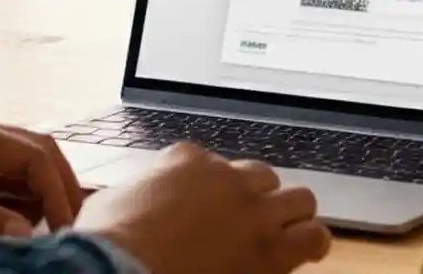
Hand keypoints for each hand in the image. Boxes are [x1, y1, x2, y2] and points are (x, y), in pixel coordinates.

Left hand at [0, 115, 82, 240]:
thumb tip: (25, 234)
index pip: (32, 153)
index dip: (57, 189)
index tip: (66, 226)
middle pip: (37, 153)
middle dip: (60, 187)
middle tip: (73, 226)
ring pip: (22, 167)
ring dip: (42, 195)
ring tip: (56, 229)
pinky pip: (0, 183)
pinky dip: (19, 202)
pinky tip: (25, 224)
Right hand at [76, 143, 331, 273]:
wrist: (121, 269)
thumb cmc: (108, 243)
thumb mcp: (109, 202)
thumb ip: (133, 193)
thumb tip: (128, 203)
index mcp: (186, 159)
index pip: (212, 164)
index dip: (212, 190)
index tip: (205, 209)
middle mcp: (226, 176)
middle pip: (261, 177)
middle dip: (256, 198)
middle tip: (247, 224)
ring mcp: (253, 209)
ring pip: (298, 199)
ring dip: (290, 215)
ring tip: (284, 234)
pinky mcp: (271, 246)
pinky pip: (314, 237)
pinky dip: (311, 243)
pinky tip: (306, 252)